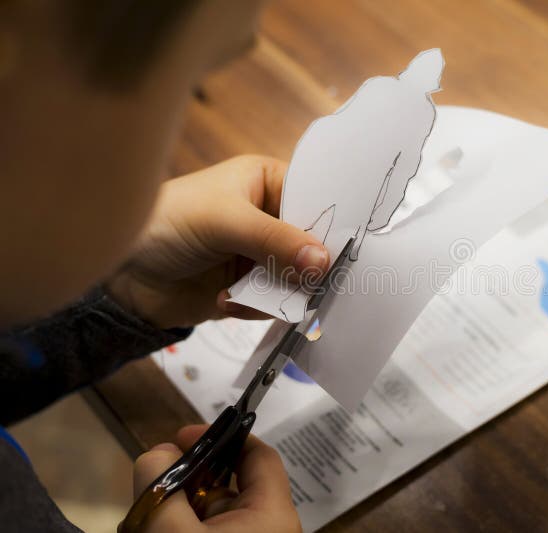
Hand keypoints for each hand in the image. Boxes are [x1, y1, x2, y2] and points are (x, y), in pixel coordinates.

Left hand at [107, 155, 329, 328]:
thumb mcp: (224, 221)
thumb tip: (323, 262)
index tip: (349, 247)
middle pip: (312, 243)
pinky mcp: (248, 287)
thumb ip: (274, 241)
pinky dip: (255, 307)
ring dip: (277, 291)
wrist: (119, 274)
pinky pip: (275, 302)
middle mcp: (269, 217)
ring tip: (245, 292)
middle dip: (308, 266)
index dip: (333, 221)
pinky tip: (225, 300)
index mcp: (267, 182)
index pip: (315, 198)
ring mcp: (260, 254)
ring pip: (297, 278)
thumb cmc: (165, 223)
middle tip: (309, 282)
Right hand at [130, 425, 300, 532]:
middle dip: (187, 480)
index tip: (181, 437)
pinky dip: (182, 528)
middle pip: (229, 486)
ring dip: (177, 509)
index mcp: (272, 513)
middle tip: (150, 483)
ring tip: (140, 517)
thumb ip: (161, 485)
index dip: (222, 437)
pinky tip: (147, 529)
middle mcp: (269, 527)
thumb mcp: (171, 530)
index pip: (259, 455)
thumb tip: (158, 452)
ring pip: (213, 514)